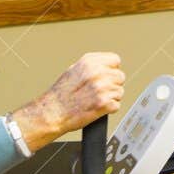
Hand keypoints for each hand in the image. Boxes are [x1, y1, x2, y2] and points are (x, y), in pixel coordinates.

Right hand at [11, 52, 125, 150]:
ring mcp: (102, 88)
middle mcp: (97, 73)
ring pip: (120, 92)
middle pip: (120, 76)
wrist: (53, 113)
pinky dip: (109, 109)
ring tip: (97, 100)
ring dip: (112, 97)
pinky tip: (98, 108)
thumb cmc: (60, 95)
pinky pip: (117, 105)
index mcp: (90, 62)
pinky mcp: (104, 104)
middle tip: (101, 91)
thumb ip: (91, 67)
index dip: (112, 69)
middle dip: (113, 84)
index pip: (115, 60)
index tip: (107, 76)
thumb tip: (105, 67)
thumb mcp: (73, 70)